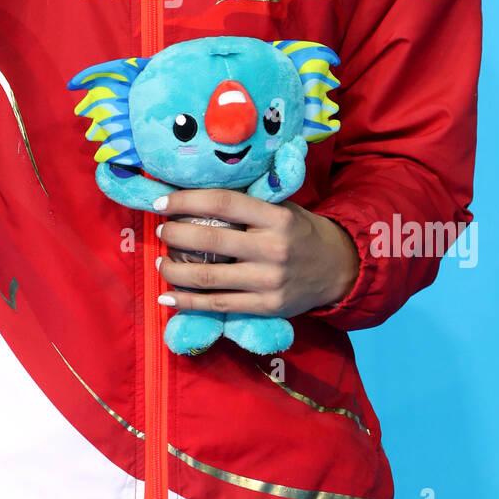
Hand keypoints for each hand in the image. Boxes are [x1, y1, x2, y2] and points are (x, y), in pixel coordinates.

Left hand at [153, 190, 359, 317]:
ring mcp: (269, 280)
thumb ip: (247, 203)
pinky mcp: (266, 307)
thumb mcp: (281, 209)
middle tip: (161, 232)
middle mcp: (273, 248)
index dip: (186, 201)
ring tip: (161, 263)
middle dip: (175, 235)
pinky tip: (167, 298)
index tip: (162, 202)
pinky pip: (218, 304)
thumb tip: (195, 192)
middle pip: (210, 241)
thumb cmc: (298, 232)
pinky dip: (188, 303)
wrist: (337, 268)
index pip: (222, 203)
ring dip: (175, 270)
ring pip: (208, 277)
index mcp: (276, 217)